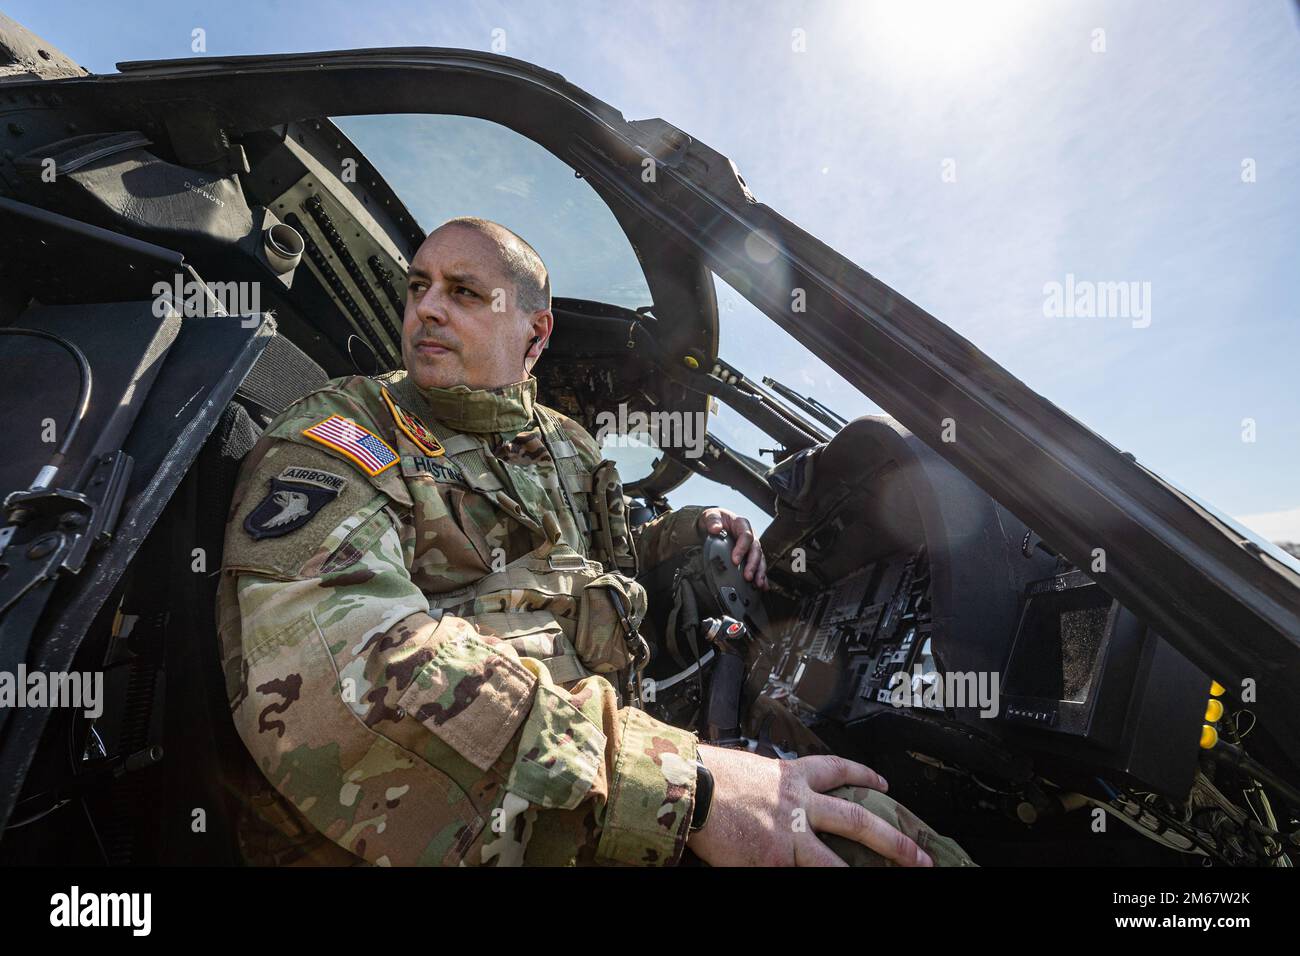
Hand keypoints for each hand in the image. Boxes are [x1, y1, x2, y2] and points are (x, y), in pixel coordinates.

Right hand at [686, 746, 932, 866]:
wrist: (691, 786)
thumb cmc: (712, 775)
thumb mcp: (750, 769)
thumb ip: (772, 784)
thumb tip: (775, 795)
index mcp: (792, 776)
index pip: (838, 770)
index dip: (864, 775)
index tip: (883, 783)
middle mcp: (799, 804)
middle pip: (857, 821)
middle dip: (893, 841)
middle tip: (918, 855)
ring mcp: (789, 836)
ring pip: (835, 862)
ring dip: (865, 873)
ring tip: (892, 878)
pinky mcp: (772, 860)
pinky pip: (797, 875)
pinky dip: (810, 879)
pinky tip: (814, 882)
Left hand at [698, 507, 767, 588]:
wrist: (713, 524)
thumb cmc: (714, 519)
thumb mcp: (710, 515)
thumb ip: (712, 520)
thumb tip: (715, 528)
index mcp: (741, 524)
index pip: (746, 536)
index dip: (742, 548)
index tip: (735, 560)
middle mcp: (750, 535)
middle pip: (756, 550)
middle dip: (753, 564)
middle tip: (748, 576)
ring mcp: (751, 546)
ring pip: (760, 559)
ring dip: (759, 572)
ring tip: (757, 583)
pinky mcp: (749, 555)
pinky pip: (758, 566)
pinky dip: (761, 576)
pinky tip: (762, 585)